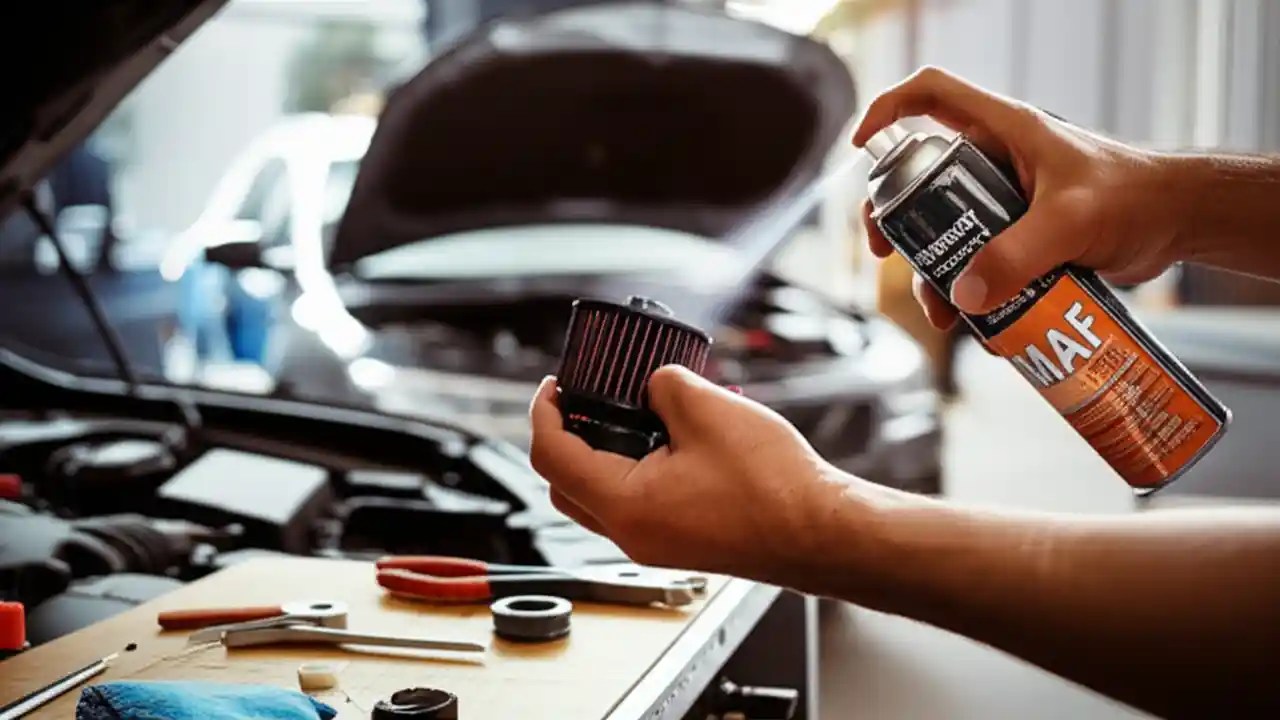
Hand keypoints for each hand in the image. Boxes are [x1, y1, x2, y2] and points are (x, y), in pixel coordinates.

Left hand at [528, 367, 884, 583]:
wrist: (823, 533)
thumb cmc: (774, 487)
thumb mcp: (709, 411)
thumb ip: (663, 386)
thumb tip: (651, 384)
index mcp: (625, 504)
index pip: (552, 456)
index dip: (543, 412)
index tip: (551, 385)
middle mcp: (632, 534)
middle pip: (564, 484)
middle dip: (564, 436)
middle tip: (579, 398)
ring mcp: (655, 543)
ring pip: (599, 497)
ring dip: (599, 454)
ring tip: (627, 412)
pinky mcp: (679, 541)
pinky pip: (634, 505)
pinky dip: (631, 471)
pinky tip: (666, 440)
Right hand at [853, 66, 1184, 328]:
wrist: (1178, 224)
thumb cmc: (1135, 198)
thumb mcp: (1070, 222)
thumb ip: (1017, 257)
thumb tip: (964, 296)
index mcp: (1004, 131)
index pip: (932, 96)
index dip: (889, 111)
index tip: (860, 147)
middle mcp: (997, 162)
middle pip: (923, 178)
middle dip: (898, 220)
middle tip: (887, 252)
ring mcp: (1007, 201)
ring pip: (948, 233)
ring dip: (936, 274)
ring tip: (943, 315)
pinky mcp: (1021, 237)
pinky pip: (980, 263)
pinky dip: (973, 295)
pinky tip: (985, 328)